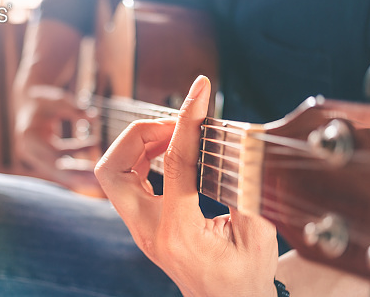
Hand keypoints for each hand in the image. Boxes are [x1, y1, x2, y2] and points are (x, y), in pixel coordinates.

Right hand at [15, 85, 102, 196]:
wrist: (28, 100)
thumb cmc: (44, 99)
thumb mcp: (58, 100)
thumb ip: (75, 109)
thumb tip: (95, 117)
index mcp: (30, 137)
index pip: (54, 158)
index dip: (74, 167)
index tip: (92, 171)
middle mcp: (30, 150)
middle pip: (57, 170)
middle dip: (78, 177)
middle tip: (98, 185)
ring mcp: (36, 156)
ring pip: (60, 171)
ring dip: (79, 176)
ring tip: (99, 183)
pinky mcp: (44, 157)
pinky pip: (62, 165)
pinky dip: (77, 167)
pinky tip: (94, 172)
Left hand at [95, 76, 278, 295]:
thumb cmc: (244, 278)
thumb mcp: (257, 234)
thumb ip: (246, 188)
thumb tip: (237, 144)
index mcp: (181, 230)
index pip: (175, 160)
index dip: (188, 119)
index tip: (199, 90)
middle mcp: (149, 229)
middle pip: (112, 169)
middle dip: (138, 134)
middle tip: (175, 126)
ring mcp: (141, 229)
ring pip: (112, 174)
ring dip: (137, 145)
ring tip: (174, 135)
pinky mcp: (142, 226)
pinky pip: (126, 182)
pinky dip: (141, 159)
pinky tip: (169, 153)